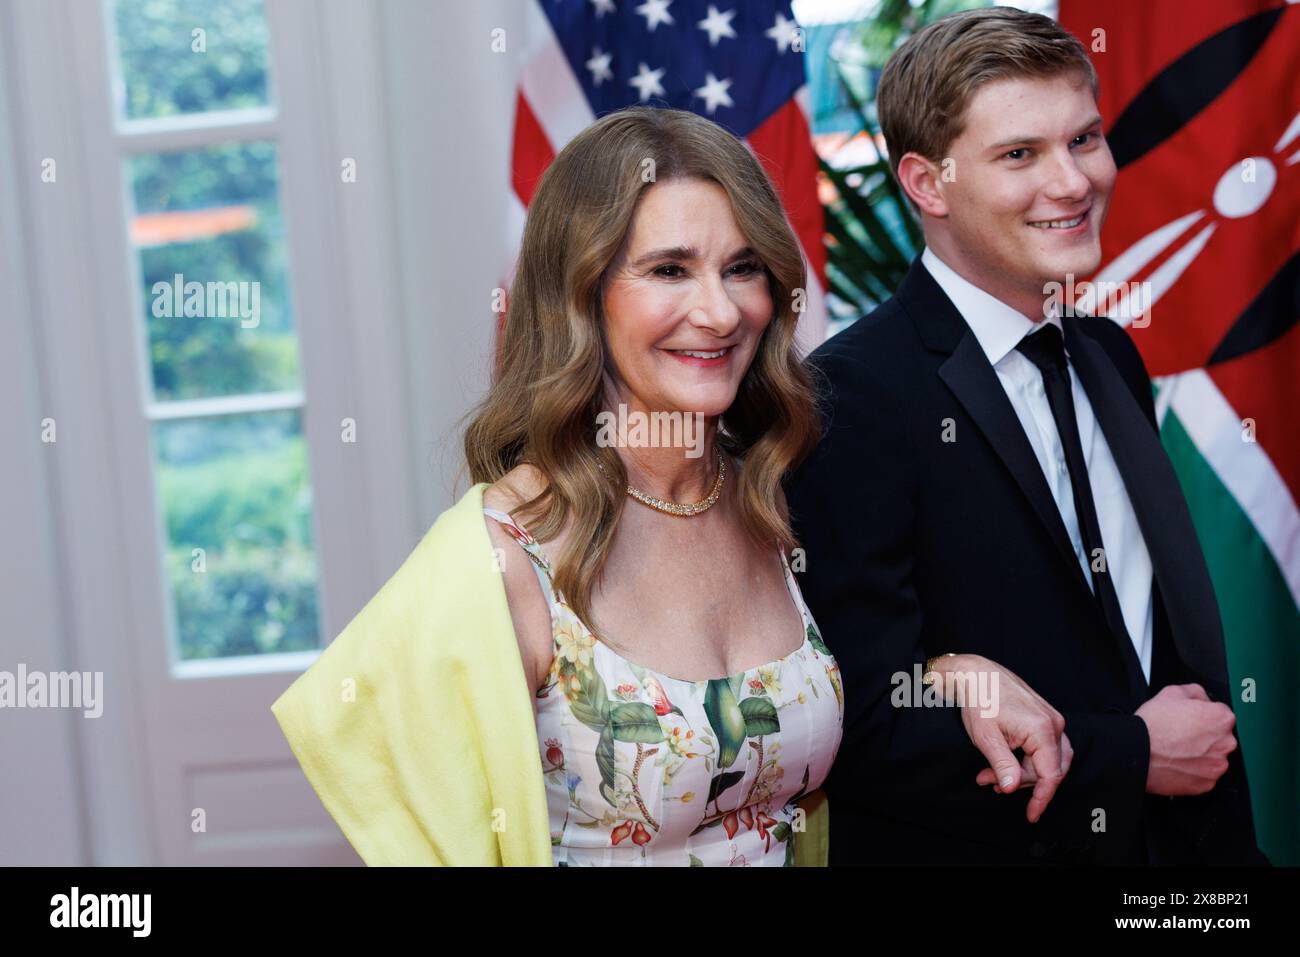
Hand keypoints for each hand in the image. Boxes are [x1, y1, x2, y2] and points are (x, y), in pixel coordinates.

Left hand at [930, 654, 1072, 823]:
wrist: (976, 672)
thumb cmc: (980, 699)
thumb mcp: (986, 737)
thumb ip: (1002, 765)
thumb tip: (1011, 789)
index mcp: (1043, 729)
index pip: (1051, 775)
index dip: (1041, 798)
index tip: (1031, 815)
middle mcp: (1054, 724)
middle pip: (1049, 769)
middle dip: (1019, 781)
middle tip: (988, 781)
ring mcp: (1052, 719)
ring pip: (1048, 760)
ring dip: (1022, 772)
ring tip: (991, 774)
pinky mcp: (1045, 718)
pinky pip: (1045, 748)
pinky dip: (1026, 759)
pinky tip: (1004, 761)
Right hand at [1136, 683, 1235, 795]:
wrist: (1137, 751)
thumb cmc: (1153, 725)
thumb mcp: (1172, 692)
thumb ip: (1196, 692)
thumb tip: (1203, 699)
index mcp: (1221, 719)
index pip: (1221, 713)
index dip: (1203, 714)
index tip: (1192, 718)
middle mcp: (1226, 743)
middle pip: (1220, 737)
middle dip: (1205, 735)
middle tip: (1182, 734)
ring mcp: (1218, 766)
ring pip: (1213, 757)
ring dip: (1201, 754)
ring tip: (1178, 749)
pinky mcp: (1207, 783)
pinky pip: (1205, 775)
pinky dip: (1194, 770)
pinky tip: (1178, 762)